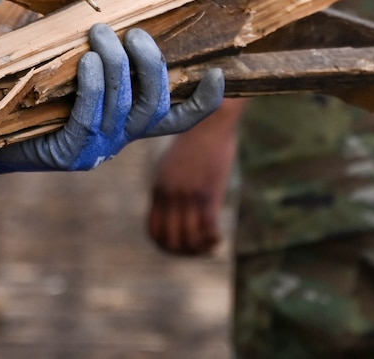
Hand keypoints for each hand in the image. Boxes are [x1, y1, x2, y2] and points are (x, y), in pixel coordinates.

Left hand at [0, 24, 224, 183]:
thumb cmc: (30, 92)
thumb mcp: (67, 64)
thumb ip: (92, 44)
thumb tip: (105, 0)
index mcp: (128, 121)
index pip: (176, 119)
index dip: (202, 103)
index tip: (219, 74)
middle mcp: (120, 139)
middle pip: (154, 106)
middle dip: (151, 65)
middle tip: (134, 33)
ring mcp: (97, 149)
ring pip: (123, 107)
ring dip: (116, 66)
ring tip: (102, 33)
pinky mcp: (69, 154)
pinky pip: (89, 118)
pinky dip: (92, 87)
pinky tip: (86, 61)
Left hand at [148, 101, 241, 255]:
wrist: (209, 121)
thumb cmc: (194, 144)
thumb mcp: (172, 167)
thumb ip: (169, 189)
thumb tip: (172, 210)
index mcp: (159, 189)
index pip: (154, 231)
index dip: (166, 246)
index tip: (181, 247)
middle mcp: (170, 194)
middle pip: (171, 240)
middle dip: (185, 252)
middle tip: (199, 250)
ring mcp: (189, 194)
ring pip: (189, 238)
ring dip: (200, 249)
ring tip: (210, 245)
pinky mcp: (208, 191)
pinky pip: (208, 227)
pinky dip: (213, 240)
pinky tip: (219, 238)